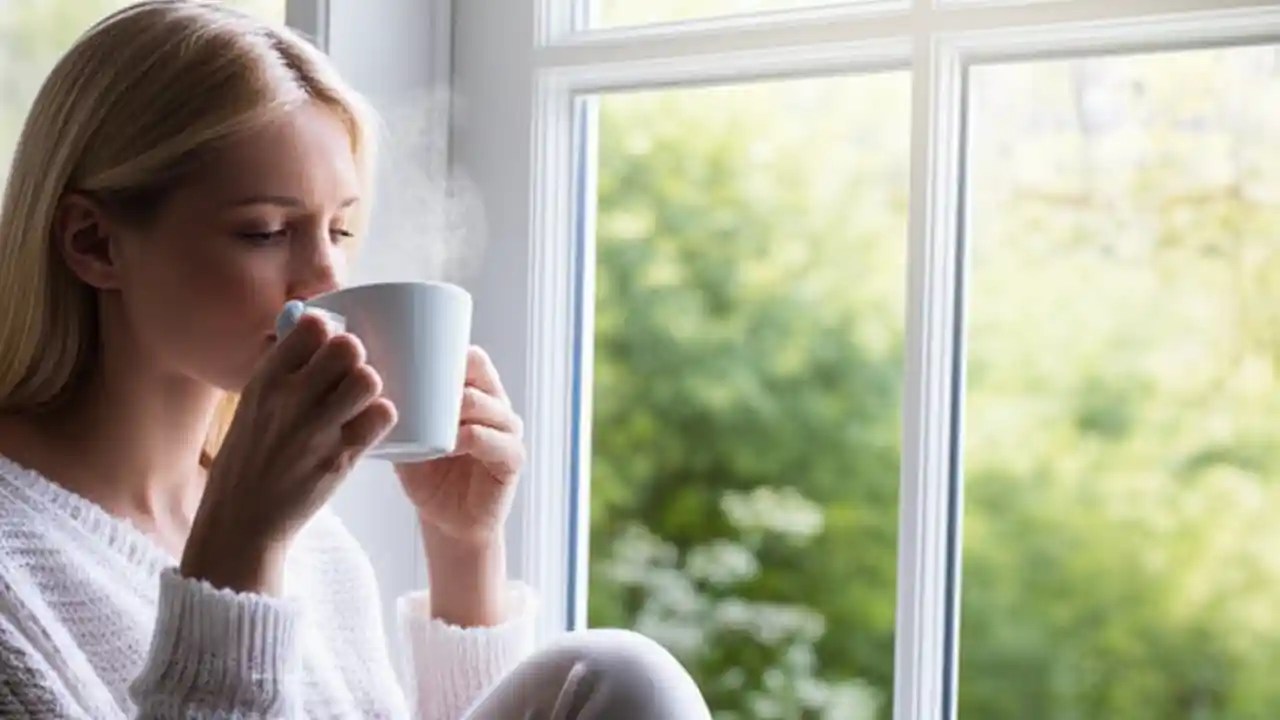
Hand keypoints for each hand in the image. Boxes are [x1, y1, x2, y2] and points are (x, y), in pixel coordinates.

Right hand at [181, 312, 396, 593]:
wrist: (242, 521)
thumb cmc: (248, 462)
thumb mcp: (252, 408)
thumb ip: (280, 375)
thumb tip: (308, 334)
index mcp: (265, 382)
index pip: (310, 327)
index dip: (328, 332)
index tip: (328, 347)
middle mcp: (290, 400)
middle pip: (347, 348)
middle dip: (356, 357)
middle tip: (349, 375)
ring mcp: (316, 429)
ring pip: (368, 380)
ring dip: (370, 387)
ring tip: (360, 401)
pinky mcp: (340, 458)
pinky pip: (381, 417)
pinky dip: (381, 416)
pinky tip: (368, 424)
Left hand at [394, 346, 524, 546]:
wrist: (447, 520)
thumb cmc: (427, 473)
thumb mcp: (408, 436)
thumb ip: (399, 411)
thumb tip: (364, 383)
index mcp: (474, 393)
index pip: (470, 358)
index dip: (445, 355)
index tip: (412, 365)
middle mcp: (495, 406)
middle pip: (479, 372)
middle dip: (445, 379)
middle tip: (414, 393)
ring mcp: (507, 431)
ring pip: (486, 404)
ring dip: (456, 409)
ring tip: (430, 423)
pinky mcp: (512, 458)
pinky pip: (494, 440)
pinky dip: (470, 439)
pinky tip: (450, 446)